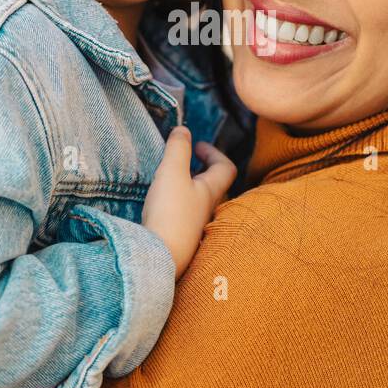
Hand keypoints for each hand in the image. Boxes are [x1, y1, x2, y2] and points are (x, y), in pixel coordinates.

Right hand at [141, 126, 236, 279]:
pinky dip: (180, 204)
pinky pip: (187, 216)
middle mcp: (209, 209)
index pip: (226, 167)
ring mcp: (197, 226)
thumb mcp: (172, 172)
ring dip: (190, 187)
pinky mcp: (183, 238)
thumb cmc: (170, 213)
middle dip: (202, 169)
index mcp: (212, 191)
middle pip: (214, 185)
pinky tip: (162, 206)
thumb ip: (178, 149)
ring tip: (171, 181)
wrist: (161, 257)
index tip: (197, 146)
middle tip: (185, 161)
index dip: (214, 153)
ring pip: (200, 202)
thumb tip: (183, 130)